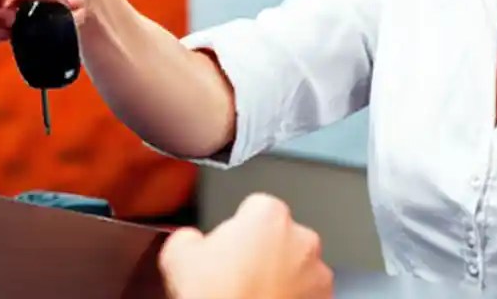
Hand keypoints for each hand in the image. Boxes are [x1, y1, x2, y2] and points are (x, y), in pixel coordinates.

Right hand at [159, 194, 332, 298]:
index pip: (254, 206)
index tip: (228, 244)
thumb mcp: (178, 257)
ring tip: (253, 295)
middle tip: (238, 273)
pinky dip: (293, 298)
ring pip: (297, 265)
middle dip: (263, 250)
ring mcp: (318, 273)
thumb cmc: (216, 298)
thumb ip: (186, 236)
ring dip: (281, 275)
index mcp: (268, 216)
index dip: (238, 226)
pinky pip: (307, 293)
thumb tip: (189, 240)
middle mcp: (301, 239)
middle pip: (280, 235)